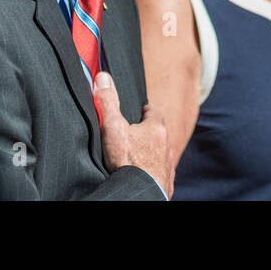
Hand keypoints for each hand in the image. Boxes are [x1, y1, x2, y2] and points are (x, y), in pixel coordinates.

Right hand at [94, 71, 173, 197]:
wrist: (139, 193)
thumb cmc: (128, 162)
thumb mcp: (112, 127)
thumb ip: (107, 102)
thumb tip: (103, 77)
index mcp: (155, 130)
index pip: (154, 113)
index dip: (145, 111)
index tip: (140, 111)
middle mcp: (166, 148)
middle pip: (158, 135)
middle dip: (149, 134)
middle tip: (135, 135)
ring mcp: (167, 167)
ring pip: (161, 156)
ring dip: (152, 155)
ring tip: (138, 158)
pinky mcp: (165, 185)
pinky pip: (161, 176)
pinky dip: (154, 174)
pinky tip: (144, 177)